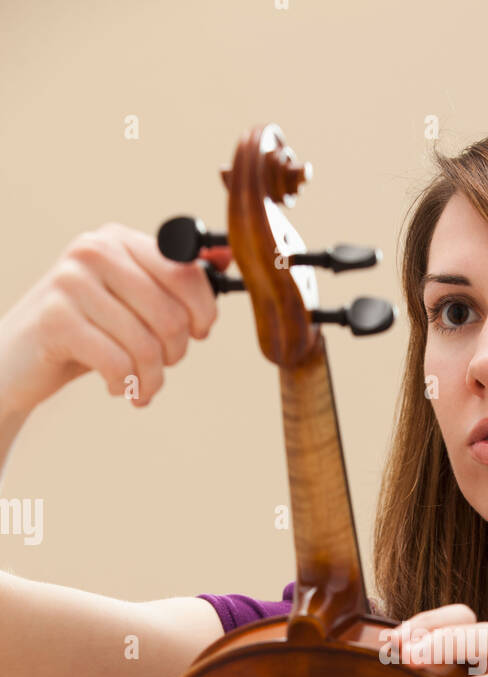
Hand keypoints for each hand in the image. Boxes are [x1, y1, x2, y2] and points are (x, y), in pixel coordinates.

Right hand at [0, 223, 223, 415]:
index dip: (203, 314)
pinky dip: (125, 385)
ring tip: (140, 386)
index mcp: (118, 239)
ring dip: (150, 379)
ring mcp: (72, 281)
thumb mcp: (130, 302)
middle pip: (171, 316)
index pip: (186, 272)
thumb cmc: (85, 332)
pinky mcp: (56, 318)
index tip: (198, 334)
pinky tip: (116, 387)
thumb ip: (173, 282)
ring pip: (146, 345)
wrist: (15, 359)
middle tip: (159, 367)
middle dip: (174, 354)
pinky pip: (118, 362)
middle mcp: (94, 250)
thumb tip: (227, 256)